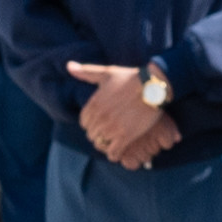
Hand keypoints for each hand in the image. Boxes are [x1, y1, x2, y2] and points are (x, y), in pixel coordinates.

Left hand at [65, 64, 180, 168]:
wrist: (153, 86)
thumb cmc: (130, 78)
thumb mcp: (106, 72)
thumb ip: (86, 72)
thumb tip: (69, 66)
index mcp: (94, 104)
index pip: (83, 122)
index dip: (90, 124)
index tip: (99, 124)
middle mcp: (100, 117)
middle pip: (91, 134)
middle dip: (98, 134)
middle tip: (107, 134)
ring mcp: (112, 128)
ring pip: (100, 144)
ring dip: (105, 145)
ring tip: (112, 143)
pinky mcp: (126, 136)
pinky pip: (113, 152)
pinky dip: (113, 155)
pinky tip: (117, 154)